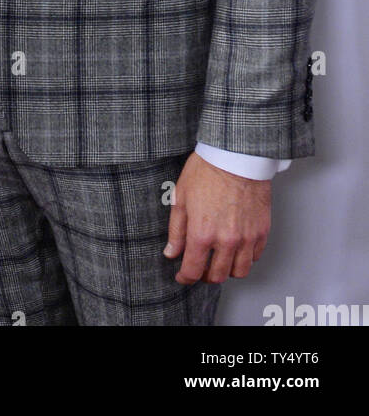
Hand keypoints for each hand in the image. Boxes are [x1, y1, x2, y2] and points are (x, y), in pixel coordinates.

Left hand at [165, 150, 271, 282]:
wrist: (236, 156)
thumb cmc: (206, 171)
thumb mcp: (180, 197)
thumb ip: (176, 230)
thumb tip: (171, 252)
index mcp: (202, 233)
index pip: (193, 270)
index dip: (185, 277)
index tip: (182, 276)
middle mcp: (226, 240)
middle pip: (217, 276)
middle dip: (205, 276)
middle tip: (200, 268)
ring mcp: (247, 238)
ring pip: (239, 271)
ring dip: (227, 270)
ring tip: (219, 260)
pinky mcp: (262, 231)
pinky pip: (254, 257)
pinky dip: (244, 257)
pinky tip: (235, 247)